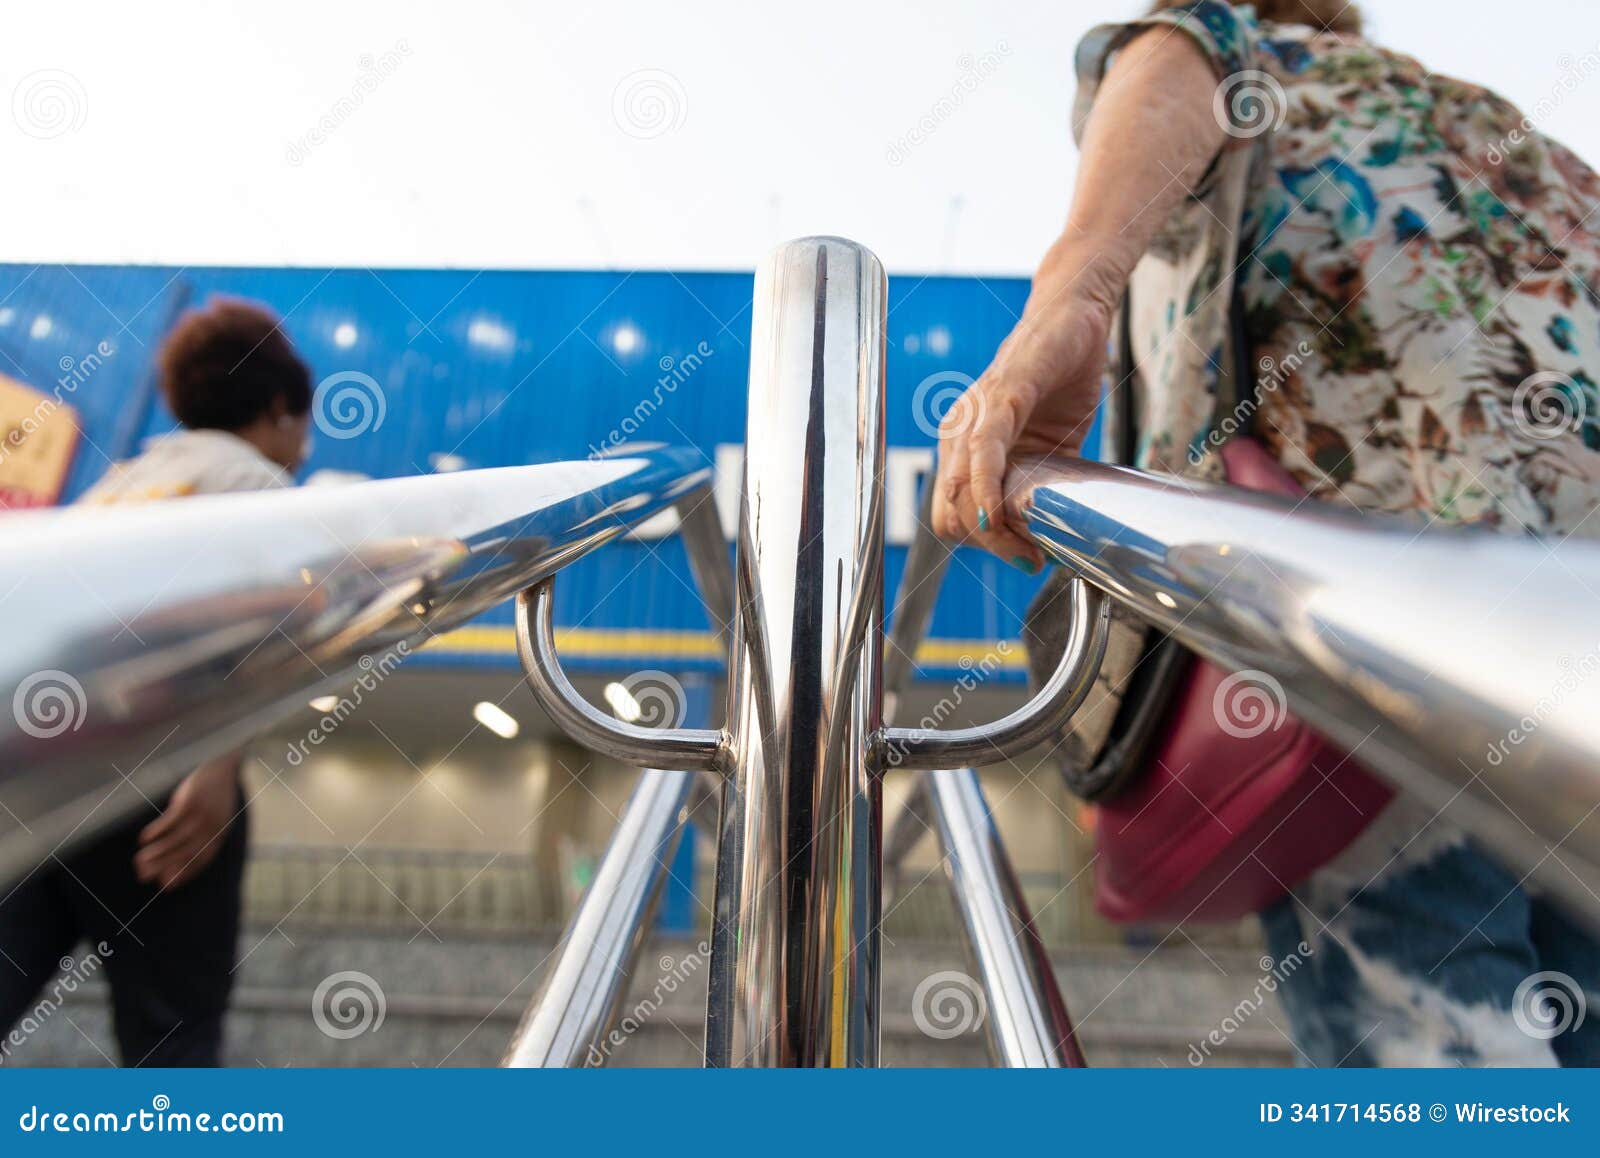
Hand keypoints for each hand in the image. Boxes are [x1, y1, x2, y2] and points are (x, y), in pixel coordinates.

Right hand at [135, 757, 240, 889]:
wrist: (222, 765)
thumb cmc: (215, 793)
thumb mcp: (216, 815)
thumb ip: (204, 834)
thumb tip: (183, 853)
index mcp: (221, 832)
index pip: (202, 859)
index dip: (184, 873)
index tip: (166, 886)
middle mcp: (213, 827)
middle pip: (186, 853)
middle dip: (164, 867)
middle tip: (144, 876)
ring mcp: (202, 814)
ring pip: (176, 840)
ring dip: (156, 853)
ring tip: (139, 862)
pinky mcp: (190, 802)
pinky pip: (170, 821)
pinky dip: (156, 831)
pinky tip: (144, 839)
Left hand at [932, 294, 1111, 566]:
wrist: (1077, 319)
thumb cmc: (1063, 380)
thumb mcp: (1053, 448)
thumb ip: (1041, 486)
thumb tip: (1046, 541)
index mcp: (964, 448)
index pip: (952, 516)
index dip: (985, 545)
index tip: (1026, 558)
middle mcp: (958, 433)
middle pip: (950, 515)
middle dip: (990, 545)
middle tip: (1030, 556)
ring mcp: (974, 414)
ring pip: (960, 493)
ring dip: (991, 528)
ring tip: (1029, 546)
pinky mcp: (1000, 394)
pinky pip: (982, 449)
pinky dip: (985, 487)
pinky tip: (997, 511)